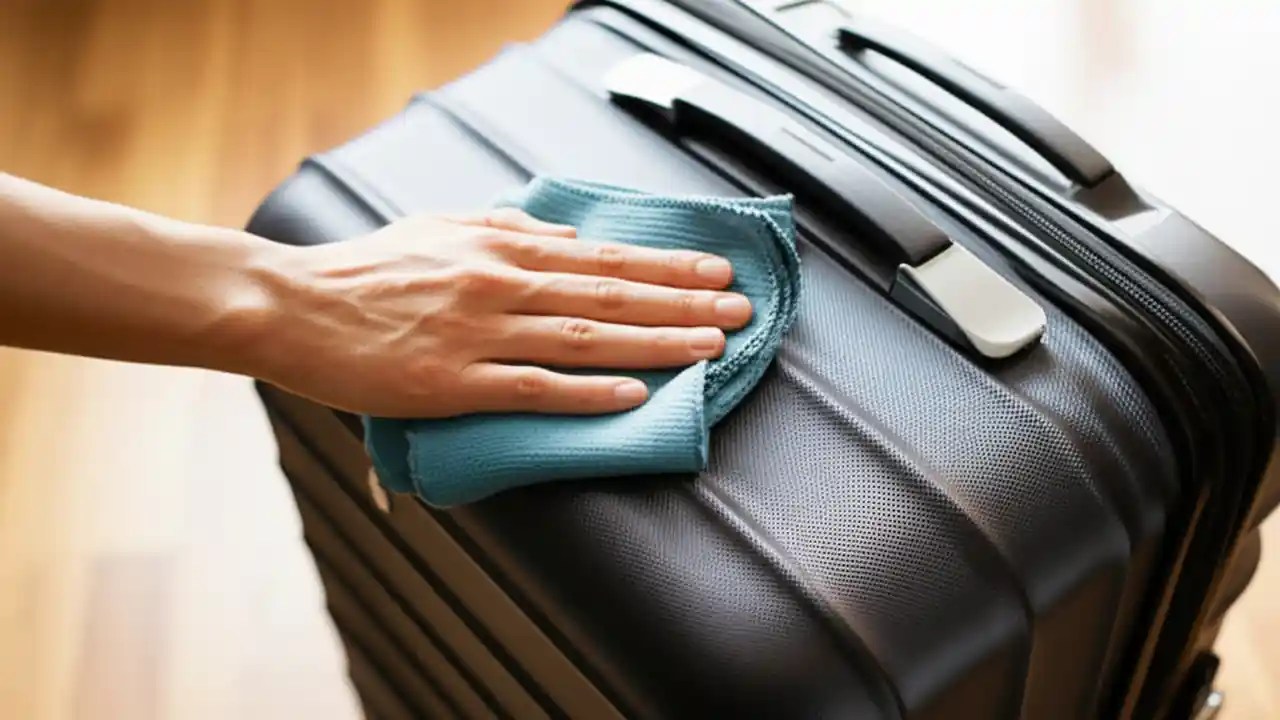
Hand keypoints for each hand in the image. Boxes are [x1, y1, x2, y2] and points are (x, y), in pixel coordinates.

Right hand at [252, 208, 752, 417]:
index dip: (667, 264)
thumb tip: (568, 237)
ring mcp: (479, 334)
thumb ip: (506, 226)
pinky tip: (632, 393)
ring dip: (655, 342)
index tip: (716, 270)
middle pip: (610, 294)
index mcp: (499, 245)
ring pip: (586, 338)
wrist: (291, 305)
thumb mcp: (439, 225)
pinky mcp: (453, 383)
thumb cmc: (365, 269)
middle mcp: (500, 283)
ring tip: (709, 348)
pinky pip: (533, 388)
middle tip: (740, 311)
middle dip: (683, 302)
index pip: (603, 257)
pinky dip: (588, 391)